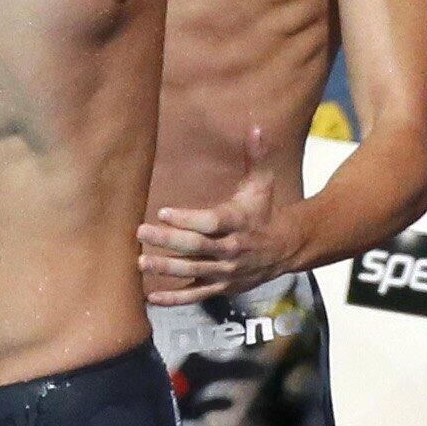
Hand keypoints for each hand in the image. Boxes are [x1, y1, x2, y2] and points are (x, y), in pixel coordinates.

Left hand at [139, 126, 300, 304]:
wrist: (285, 249)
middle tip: (141, 232)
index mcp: (238, 222)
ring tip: (141, 262)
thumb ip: (256, 156)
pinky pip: (195, 295)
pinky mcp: (221, 287)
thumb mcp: (262, 183)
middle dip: (168, 241)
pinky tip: (151, 297)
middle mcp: (232, 249)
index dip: (188, 218)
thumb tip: (256, 126)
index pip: (211, 222)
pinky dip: (174, 299)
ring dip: (167, 268)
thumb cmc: (263, 212)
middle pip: (197, 247)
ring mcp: (226, 272)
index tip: (164, 211)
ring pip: (193, 272)